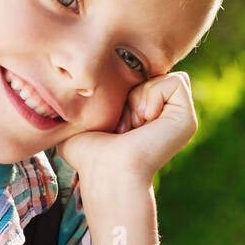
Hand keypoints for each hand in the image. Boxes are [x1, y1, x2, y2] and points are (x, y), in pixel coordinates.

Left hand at [54, 71, 198, 196]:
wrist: (106, 171)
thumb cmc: (89, 155)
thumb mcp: (83, 121)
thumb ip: (82, 103)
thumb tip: (57, 93)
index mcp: (147, 118)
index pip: (141, 78)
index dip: (123, 92)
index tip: (113, 125)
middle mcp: (166, 118)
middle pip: (153, 74)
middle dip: (132, 93)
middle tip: (123, 127)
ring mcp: (179, 119)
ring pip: (165, 76)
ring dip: (141, 96)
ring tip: (133, 126)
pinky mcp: (187, 119)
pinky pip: (176, 81)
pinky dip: (153, 95)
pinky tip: (146, 121)